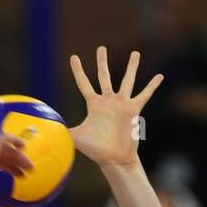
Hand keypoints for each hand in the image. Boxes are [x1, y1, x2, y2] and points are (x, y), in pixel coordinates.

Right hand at [0, 133, 32, 188]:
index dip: (9, 166)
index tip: (18, 174)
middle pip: (4, 156)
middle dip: (17, 162)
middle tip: (29, 170)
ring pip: (7, 150)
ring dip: (19, 158)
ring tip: (30, 168)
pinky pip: (4, 138)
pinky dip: (14, 140)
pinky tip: (23, 146)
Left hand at [69, 47, 163, 166]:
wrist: (114, 158)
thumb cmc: (96, 150)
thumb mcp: (77, 137)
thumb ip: (63, 129)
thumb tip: (46, 126)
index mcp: (94, 104)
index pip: (84, 83)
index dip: (78, 71)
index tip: (74, 57)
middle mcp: (108, 101)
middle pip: (104, 76)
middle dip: (102, 62)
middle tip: (101, 47)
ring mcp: (121, 104)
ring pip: (127, 81)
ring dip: (132, 67)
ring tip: (135, 53)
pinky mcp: (133, 110)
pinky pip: (144, 95)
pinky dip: (152, 86)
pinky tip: (160, 76)